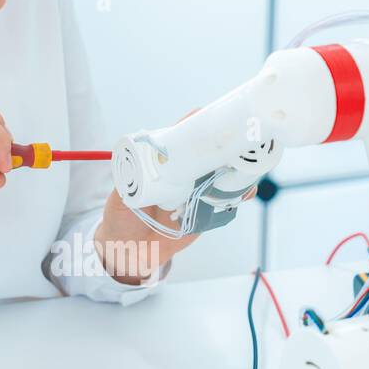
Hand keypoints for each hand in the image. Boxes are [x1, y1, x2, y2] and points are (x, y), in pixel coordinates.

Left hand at [91, 105, 254, 284]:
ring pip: (221, 176)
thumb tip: (137, 169)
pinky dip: (237, 197)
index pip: (180, 138)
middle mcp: (182, 175)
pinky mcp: (203, 214)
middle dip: (225, 146)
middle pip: (208, 154)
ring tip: (247, 167)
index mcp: (162, 165)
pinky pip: (223, 203)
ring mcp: (195, 193)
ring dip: (237, 170)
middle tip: (238, 142)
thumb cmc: (121, 219)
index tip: (205, 115)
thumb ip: (127, 184)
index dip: (194, 124)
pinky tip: (245, 192)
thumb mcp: (120, 198)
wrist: (128, 252)